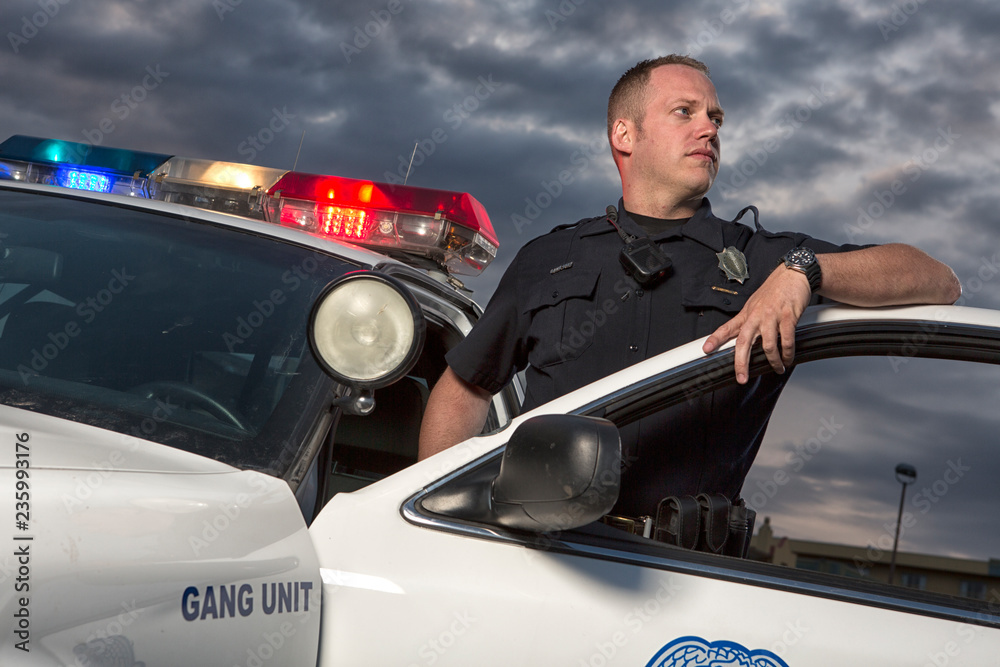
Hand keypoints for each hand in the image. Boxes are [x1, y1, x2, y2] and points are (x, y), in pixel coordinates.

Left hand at [702, 265, 811, 383]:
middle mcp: (756, 316)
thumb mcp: (755, 304)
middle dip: (741, 363)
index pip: (727, 328)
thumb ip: (749, 321)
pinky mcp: (788, 316)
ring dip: (773, 361)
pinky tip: (788, 358)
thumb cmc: (774, 290)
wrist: (792, 274)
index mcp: (746, 314)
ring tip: (777, 368)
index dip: (715, 339)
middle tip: (741, 377)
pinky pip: (787, 340)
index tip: (705, 350)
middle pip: (744, 342)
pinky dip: (788, 352)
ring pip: (768, 345)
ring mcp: (771, 316)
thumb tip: (743, 337)